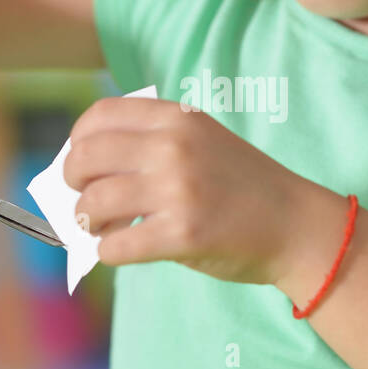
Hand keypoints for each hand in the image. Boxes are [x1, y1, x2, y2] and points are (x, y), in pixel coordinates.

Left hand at [62, 95, 317, 284]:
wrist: (294, 224)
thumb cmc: (241, 186)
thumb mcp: (202, 140)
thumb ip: (152, 141)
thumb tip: (82, 166)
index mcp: (177, 119)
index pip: (100, 117)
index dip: (77, 141)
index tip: (82, 163)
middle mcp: (173, 147)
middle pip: (86, 158)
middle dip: (73, 183)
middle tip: (84, 200)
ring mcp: (177, 191)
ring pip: (93, 202)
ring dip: (87, 221)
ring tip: (102, 227)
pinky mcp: (182, 235)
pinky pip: (114, 245)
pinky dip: (108, 251)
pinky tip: (121, 249)